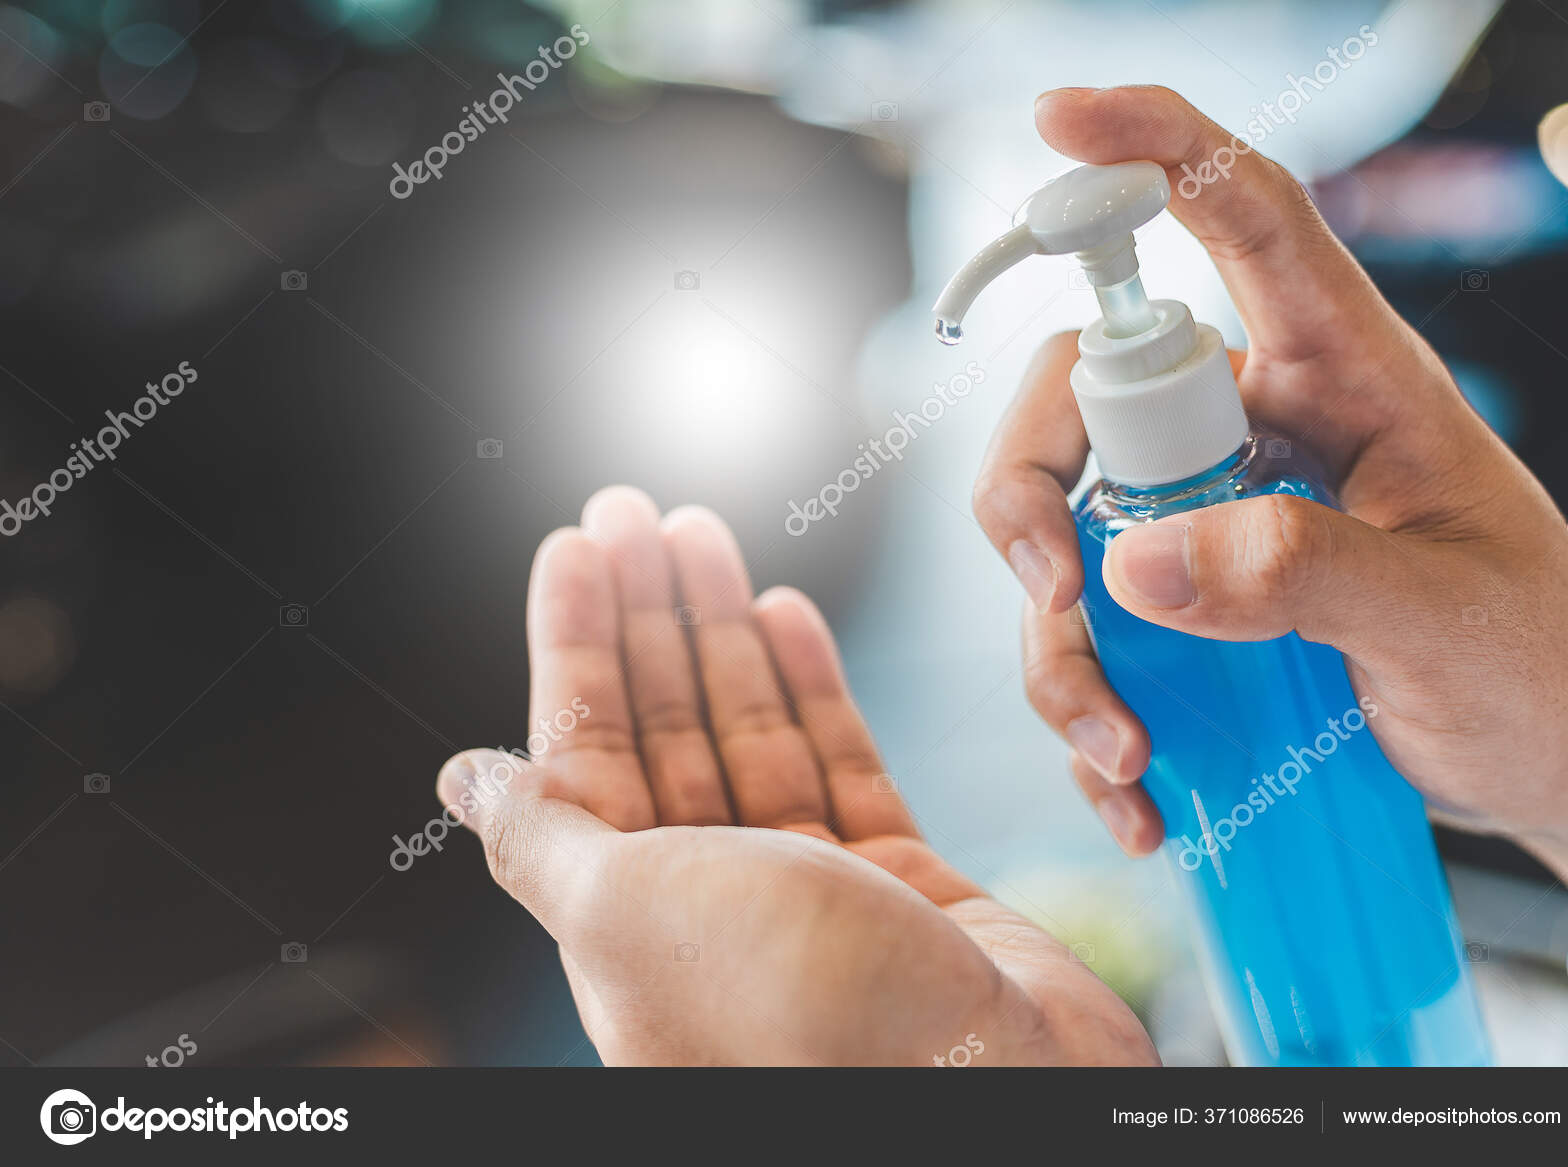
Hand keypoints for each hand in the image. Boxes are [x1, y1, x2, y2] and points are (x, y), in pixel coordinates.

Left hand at [437, 486, 1155, 1064]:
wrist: (997, 1090)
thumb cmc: (802, 1016)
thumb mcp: (630, 914)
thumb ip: (543, 836)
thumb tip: (460, 777)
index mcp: (627, 924)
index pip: (580, 753)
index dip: (574, 644)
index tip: (576, 545)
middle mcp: (711, 908)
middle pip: (664, 732)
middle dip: (648, 616)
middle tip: (640, 510)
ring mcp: (807, 895)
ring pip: (751, 736)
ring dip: (723, 632)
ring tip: (705, 533)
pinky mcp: (897, 885)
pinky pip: (840, 764)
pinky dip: (811, 686)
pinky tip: (785, 611)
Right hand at [972, 86, 1567, 905]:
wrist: (1547, 759)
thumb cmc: (1537, 668)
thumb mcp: (1445, 620)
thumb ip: (1307, 575)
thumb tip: (1139, 563)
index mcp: (1344, 375)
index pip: (1246, 216)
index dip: (1153, 145)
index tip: (1057, 116)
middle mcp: (1254, 428)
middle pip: (1080, 395)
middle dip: (1031, 498)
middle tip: (1063, 600)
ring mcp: (1206, 515)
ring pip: (1058, 531)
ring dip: (1058, 650)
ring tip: (1125, 752)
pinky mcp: (1183, 600)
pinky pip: (1083, 631)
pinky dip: (1083, 713)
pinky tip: (1134, 793)